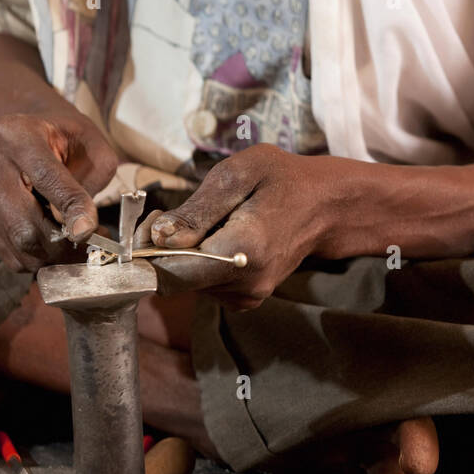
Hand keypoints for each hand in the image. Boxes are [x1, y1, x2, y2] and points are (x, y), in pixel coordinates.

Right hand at [0, 112, 117, 272]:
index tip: (89, 230)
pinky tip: (55, 241)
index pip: (44, 177)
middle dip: (62, 244)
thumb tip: (79, 228)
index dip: (69, 207)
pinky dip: (38, 256)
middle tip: (92, 246)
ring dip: (53, 255)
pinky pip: (10, 251)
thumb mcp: (92, 144)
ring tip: (79, 244)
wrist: (26, 133)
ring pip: (17, 244)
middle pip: (23, 223)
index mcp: (17, 134)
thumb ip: (91, 180)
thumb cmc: (63, 137)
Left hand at [139, 143, 330, 309]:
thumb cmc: (280, 178)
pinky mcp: (247, 299)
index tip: (153, 220)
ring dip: (183, 254)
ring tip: (203, 220)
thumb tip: (159, 238)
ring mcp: (248, 297)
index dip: (150, 250)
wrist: (323, 205)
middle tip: (173, 213)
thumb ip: (197, 210)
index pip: (173, 272)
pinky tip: (216, 237)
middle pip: (178, 278)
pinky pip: (205, 284)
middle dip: (165, 248)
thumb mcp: (238, 174)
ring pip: (189, 282)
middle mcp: (245, 284)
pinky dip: (200, 262)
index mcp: (243, 251)